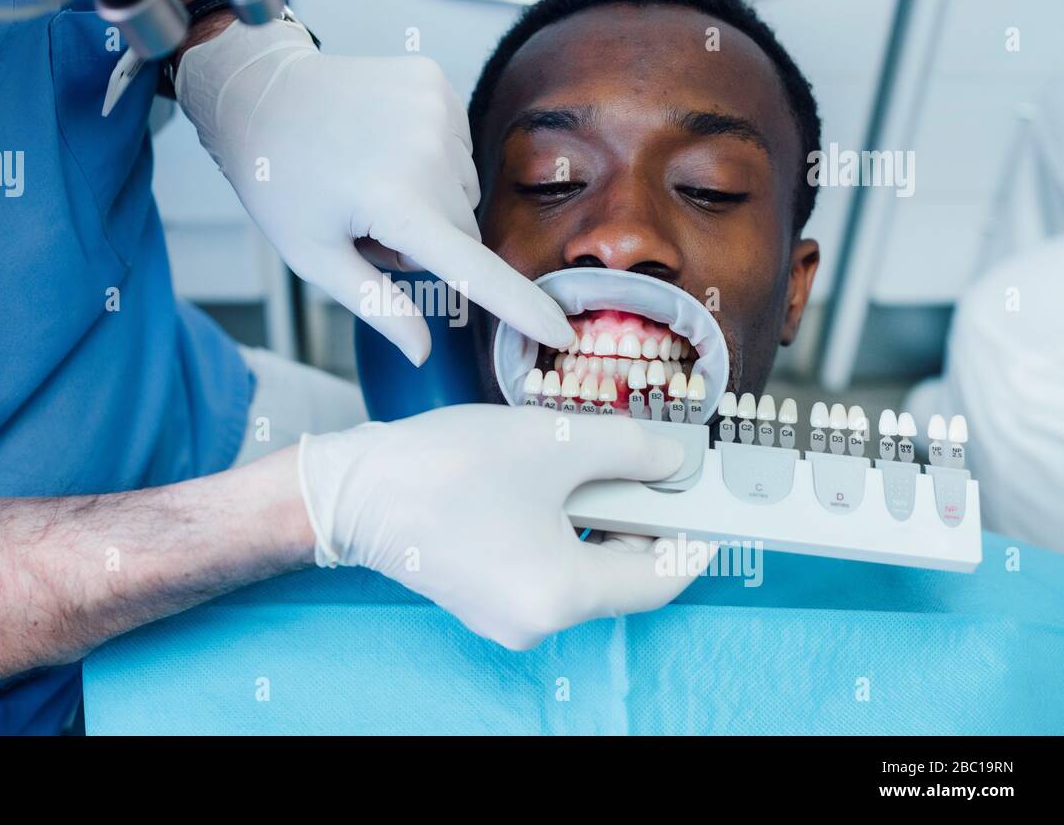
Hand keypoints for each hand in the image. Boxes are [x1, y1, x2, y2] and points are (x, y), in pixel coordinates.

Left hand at [175, 20, 574, 364]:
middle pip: (464, 231)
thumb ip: (376, 305)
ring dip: (431, 197)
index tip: (560, 328)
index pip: (473, 267)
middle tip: (370, 220)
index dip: (519, 305)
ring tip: (375, 178)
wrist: (260, 94)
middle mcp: (426, 151)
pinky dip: (431, 155)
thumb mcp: (315, 256)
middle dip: (429, 240)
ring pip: (462, 189)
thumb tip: (422, 352)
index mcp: (395, 202)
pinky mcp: (435, 81)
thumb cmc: (280, 182)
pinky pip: (457, 145)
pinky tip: (387, 144)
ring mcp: (435, 108)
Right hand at [296, 405, 705, 649]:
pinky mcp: (482, 596)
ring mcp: (505, 615)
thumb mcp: (555, 442)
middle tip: (651, 464)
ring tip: (591, 462)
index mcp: (560, 597)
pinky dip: (561, 526)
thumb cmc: (443, 469)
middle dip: (641, 516)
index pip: (659, 580)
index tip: (713, 502)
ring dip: (598, 516)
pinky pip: (545, 565)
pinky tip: (550, 482)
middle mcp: (536, 622)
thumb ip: (633, 449)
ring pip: (582, 566)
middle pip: (620, 573)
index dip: (694, 537)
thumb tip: (676, 460)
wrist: (350, 489)